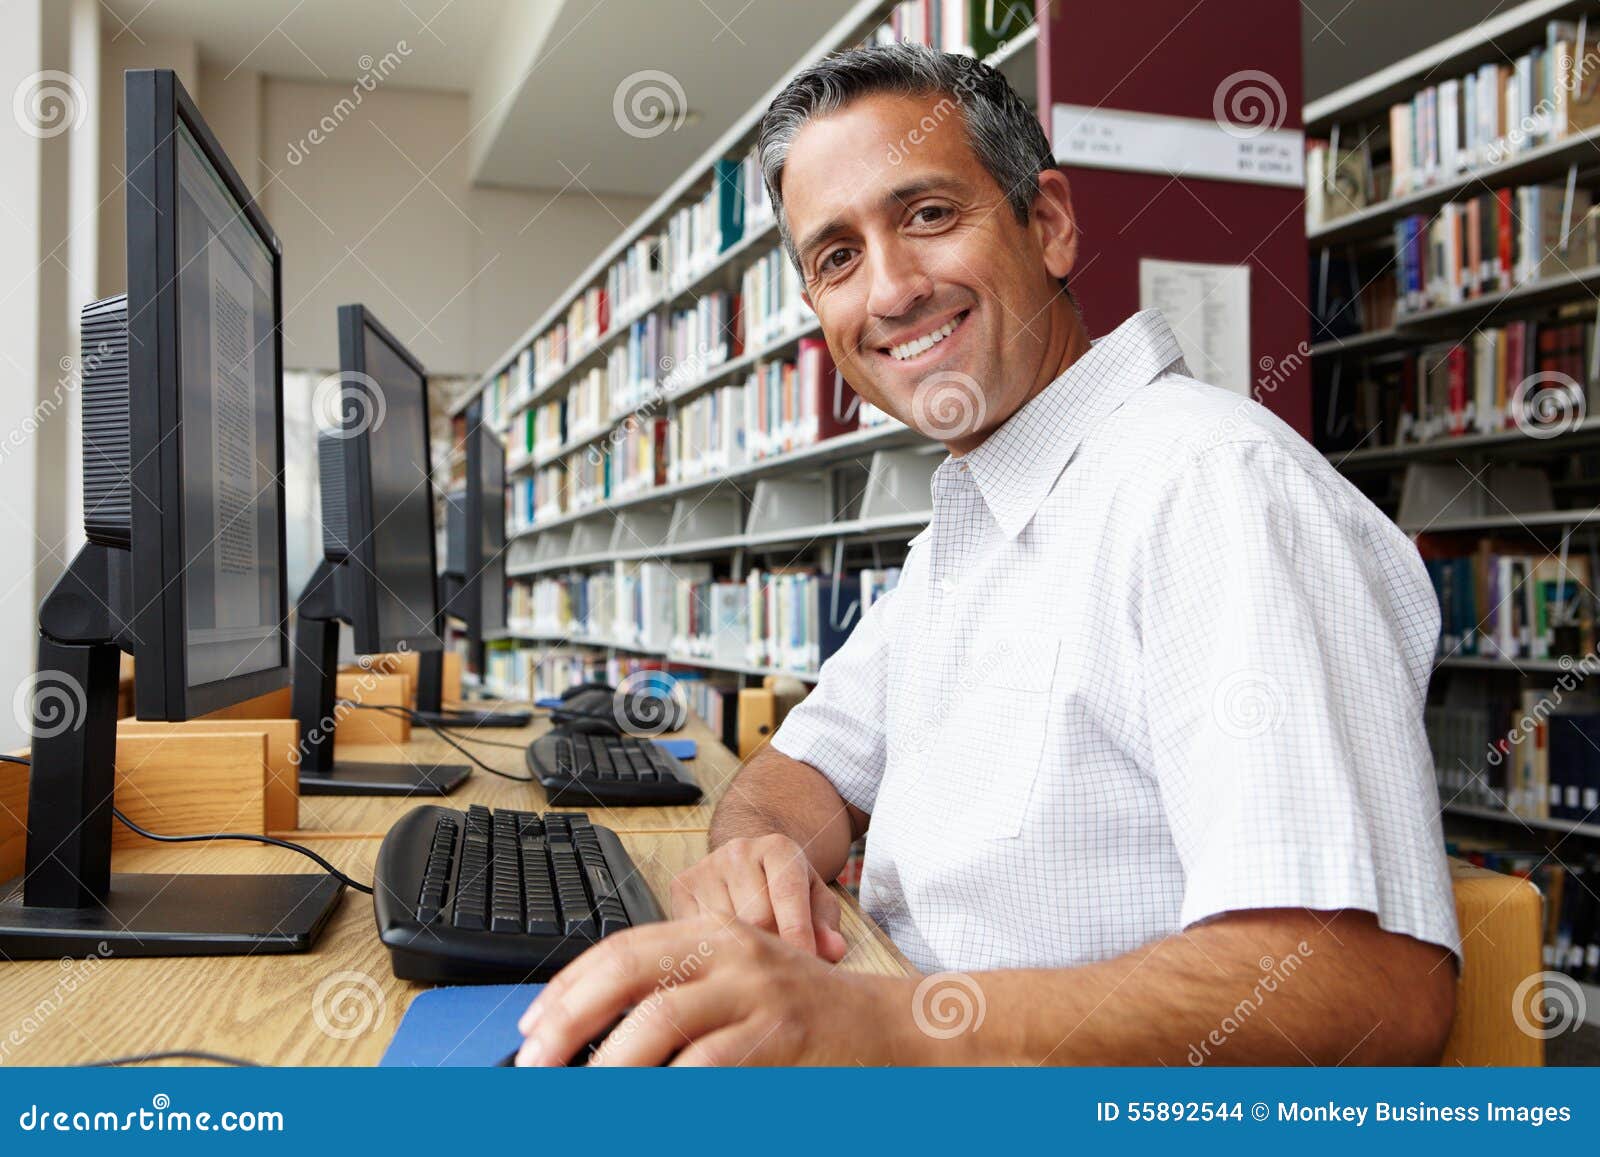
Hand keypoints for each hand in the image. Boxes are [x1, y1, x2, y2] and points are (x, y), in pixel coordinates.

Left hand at [514, 918, 918, 1065]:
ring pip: (661, 1017)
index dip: (567, 987)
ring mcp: (756, 988)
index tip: (531, 1029)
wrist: (888, 1027)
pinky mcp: (780, 1032)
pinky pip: (709, 1062)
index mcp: (711, 934)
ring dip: (612, 1063)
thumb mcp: (737, 987)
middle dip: (570, 1019)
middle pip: (628, 971)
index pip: (620, 948)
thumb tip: (595, 1039)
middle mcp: (730, 949)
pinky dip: (671, 1089)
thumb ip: (678, 997)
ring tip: (585, 1094)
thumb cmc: (803, 1016)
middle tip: (536, 1064)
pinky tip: (653, 1106)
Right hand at [668, 834, 846, 960]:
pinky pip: (695, 931)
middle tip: (779, 967)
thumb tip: (833, 950)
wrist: (750, 861)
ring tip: (752, 959)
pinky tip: (725, 951)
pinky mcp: (682, 885)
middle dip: (770, 947)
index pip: (788, 895)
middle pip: (756, 917)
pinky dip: (712, 948)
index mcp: (779, 848)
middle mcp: (740, 851)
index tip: (805, 966)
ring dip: (740, 951)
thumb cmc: (787, 888)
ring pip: (724, 927)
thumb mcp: (815, 899)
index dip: (798, 935)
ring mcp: (707, 867)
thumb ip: (826, 924)